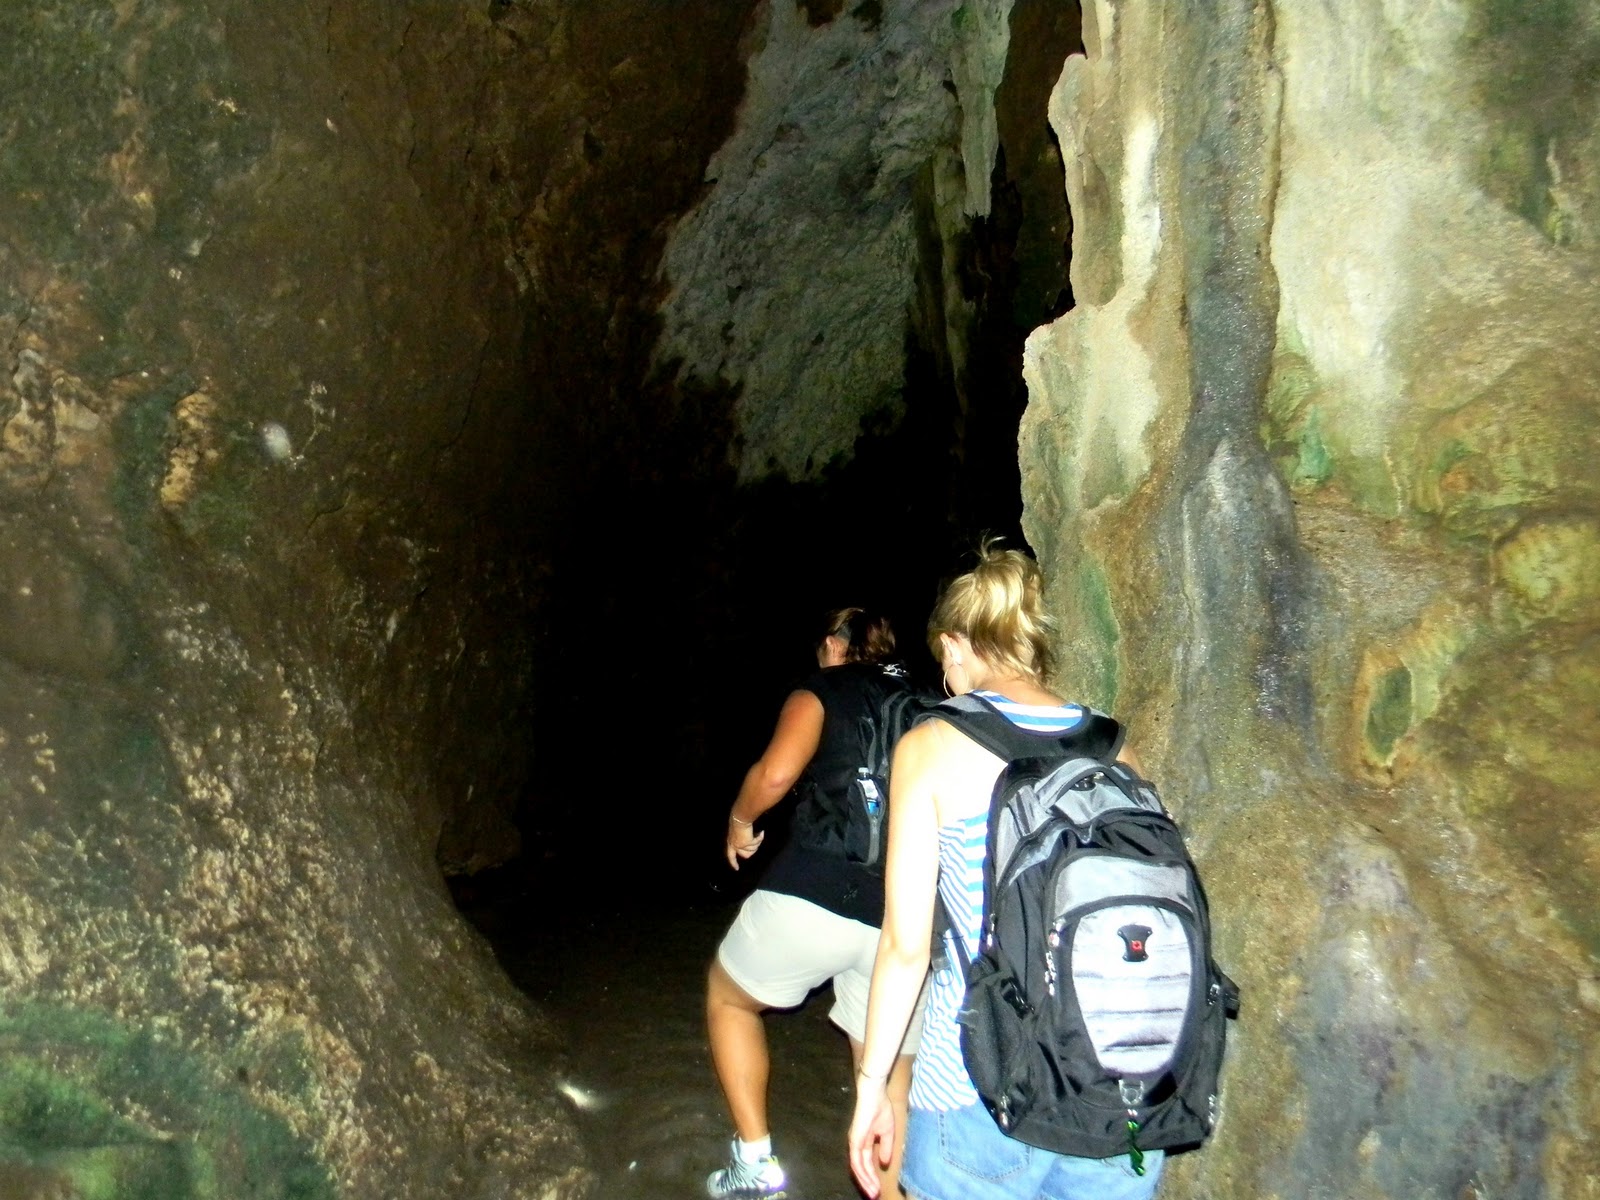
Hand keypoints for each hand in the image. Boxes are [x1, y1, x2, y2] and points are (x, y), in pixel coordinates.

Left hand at [725, 818, 763, 869]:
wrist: (741, 817)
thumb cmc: (738, 821)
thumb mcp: (737, 831)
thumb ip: (740, 838)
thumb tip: (749, 842)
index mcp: (730, 842)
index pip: (730, 855)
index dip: (733, 862)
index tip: (737, 869)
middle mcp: (734, 845)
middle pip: (746, 855)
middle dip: (753, 850)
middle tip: (756, 843)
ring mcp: (740, 845)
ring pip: (752, 850)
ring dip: (757, 843)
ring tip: (758, 835)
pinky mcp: (747, 843)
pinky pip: (756, 844)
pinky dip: (760, 838)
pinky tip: (761, 832)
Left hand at [847, 1079, 894, 1197]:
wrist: (875, 1096)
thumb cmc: (881, 1109)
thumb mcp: (887, 1132)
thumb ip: (886, 1147)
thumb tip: (885, 1163)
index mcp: (864, 1141)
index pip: (866, 1163)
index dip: (872, 1176)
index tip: (878, 1189)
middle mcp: (857, 1144)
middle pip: (860, 1169)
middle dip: (868, 1183)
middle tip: (875, 1195)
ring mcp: (854, 1143)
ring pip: (857, 1168)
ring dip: (865, 1181)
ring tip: (874, 1192)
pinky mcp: (854, 1141)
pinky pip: (856, 1161)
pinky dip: (862, 1173)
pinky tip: (869, 1181)